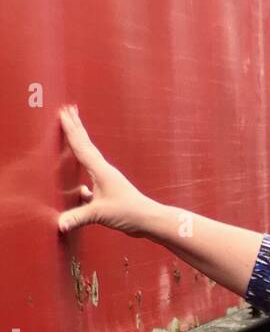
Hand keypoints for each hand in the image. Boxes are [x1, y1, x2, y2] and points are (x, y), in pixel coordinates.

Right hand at [57, 105, 153, 236]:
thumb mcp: (100, 214)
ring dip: (80, 144)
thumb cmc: (129, 213)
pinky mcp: (109, 191)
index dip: (70, 130)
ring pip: (89, 157)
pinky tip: (79, 188)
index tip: (63, 113)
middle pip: (86, 144)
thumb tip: (60, 223)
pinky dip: (84, 175)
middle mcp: (104, 171)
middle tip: (68, 108)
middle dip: (76, 127)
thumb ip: (78, 217)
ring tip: (74, 132)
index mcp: (101, 171)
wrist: (148, 220)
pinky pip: (91, 178)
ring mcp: (107, 180)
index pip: (81, 146)